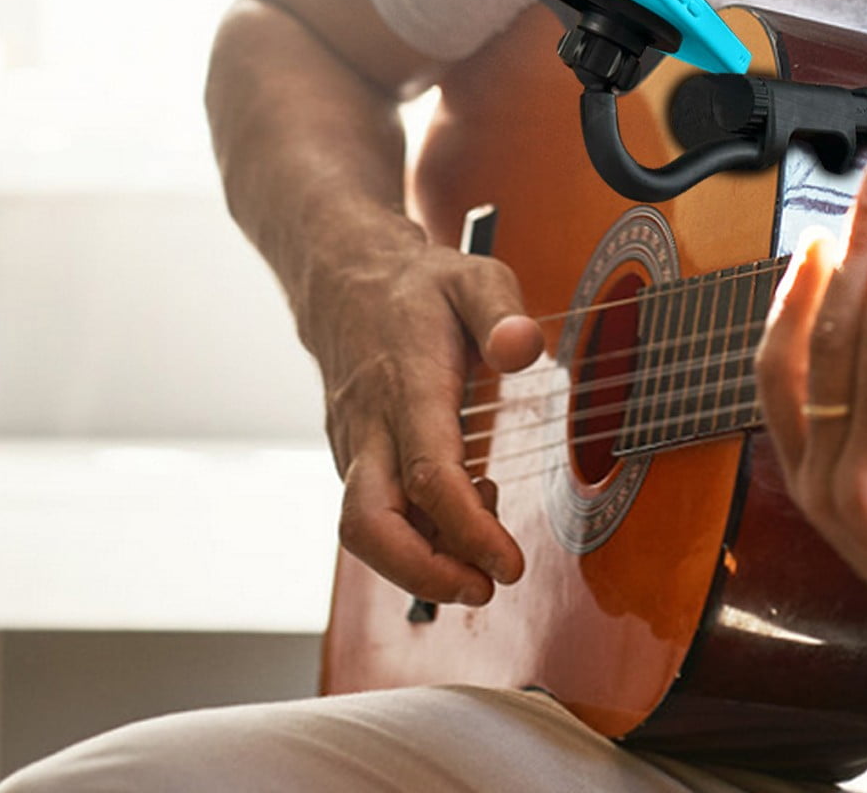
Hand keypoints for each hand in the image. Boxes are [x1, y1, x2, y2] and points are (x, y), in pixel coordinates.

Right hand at [310, 224, 543, 605]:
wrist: (344, 282)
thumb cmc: (419, 286)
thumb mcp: (474, 277)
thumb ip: (501, 310)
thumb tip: (522, 349)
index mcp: (406, 386)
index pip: (427, 475)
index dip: (466, 530)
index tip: (509, 565)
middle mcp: (369, 426)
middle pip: (369, 526)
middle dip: (424, 574)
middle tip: (486, 589)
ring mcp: (354, 447)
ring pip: (367, 531)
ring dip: (424, 559)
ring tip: (486, 546)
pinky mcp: (354, 459)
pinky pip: (375, 516)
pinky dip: (417, 534)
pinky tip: (464, 514)